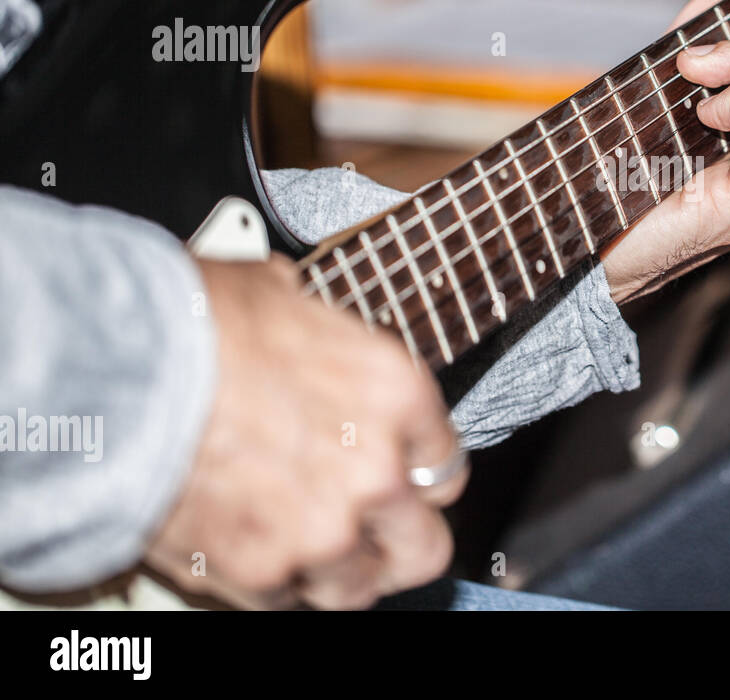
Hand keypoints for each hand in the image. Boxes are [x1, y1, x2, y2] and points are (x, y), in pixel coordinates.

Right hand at [144, 256, 466, 609]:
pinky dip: (269, 584)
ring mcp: (324, 530)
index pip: (444, 467)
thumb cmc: (192, 323)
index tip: (398, 479)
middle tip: (367, 532)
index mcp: (397, 395)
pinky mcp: (260, 573)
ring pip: (357, 589)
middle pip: (423, 546)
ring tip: (299, 543)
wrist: (114, 368)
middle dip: (397, 542)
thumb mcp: (281, 296)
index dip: (416, 475)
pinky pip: (285, 603)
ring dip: (333, 571)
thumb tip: (306, 330)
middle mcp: (377, 470)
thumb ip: (321, 338)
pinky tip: (248, 547)